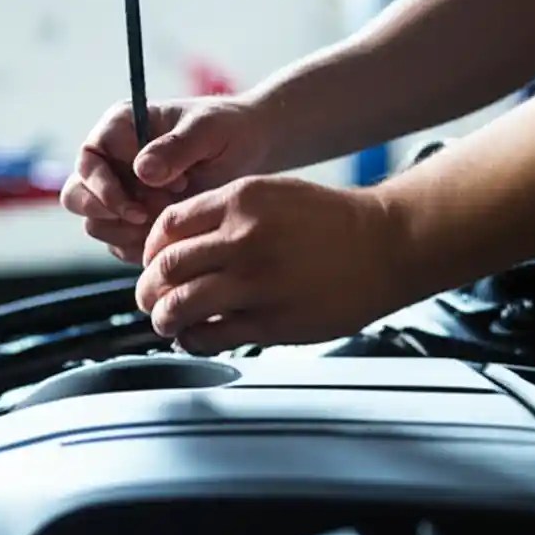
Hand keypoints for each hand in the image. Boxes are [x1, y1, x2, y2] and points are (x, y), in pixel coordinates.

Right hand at [60, 97, 271, 262]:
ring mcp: (120, 193)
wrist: (254, 151)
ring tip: (169, 221)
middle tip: (147, 219)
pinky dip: (141, 248)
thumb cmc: (228, 129)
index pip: (87, 163)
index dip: (105, 189)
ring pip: (96, 225)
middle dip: (108, 215)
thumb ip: (176, 147)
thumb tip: (142, 170)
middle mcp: (112, 161)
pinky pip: (120, 245)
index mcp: (120, 129)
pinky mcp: (134, 221)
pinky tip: (172, 235)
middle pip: (77, 197)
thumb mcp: (208, 130)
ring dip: (128, 233)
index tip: (139, 206)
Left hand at [135, 176, 415, 353]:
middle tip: (147, 299)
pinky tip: (195, 337)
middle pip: (165, 267)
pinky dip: (191, 339)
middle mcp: (242, 239)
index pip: (166, 226)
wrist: (388, 244)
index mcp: (239, 200)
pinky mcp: (270, 321)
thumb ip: (224, 215)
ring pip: (179, 304)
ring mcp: (255, 282)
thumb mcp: (272, 194)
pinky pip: (210, 335)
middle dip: (147, 289)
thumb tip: (175, 244)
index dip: (149, 250)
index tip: (151, 265)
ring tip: (165, 322)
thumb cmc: (331, 222)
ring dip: (163, 318)